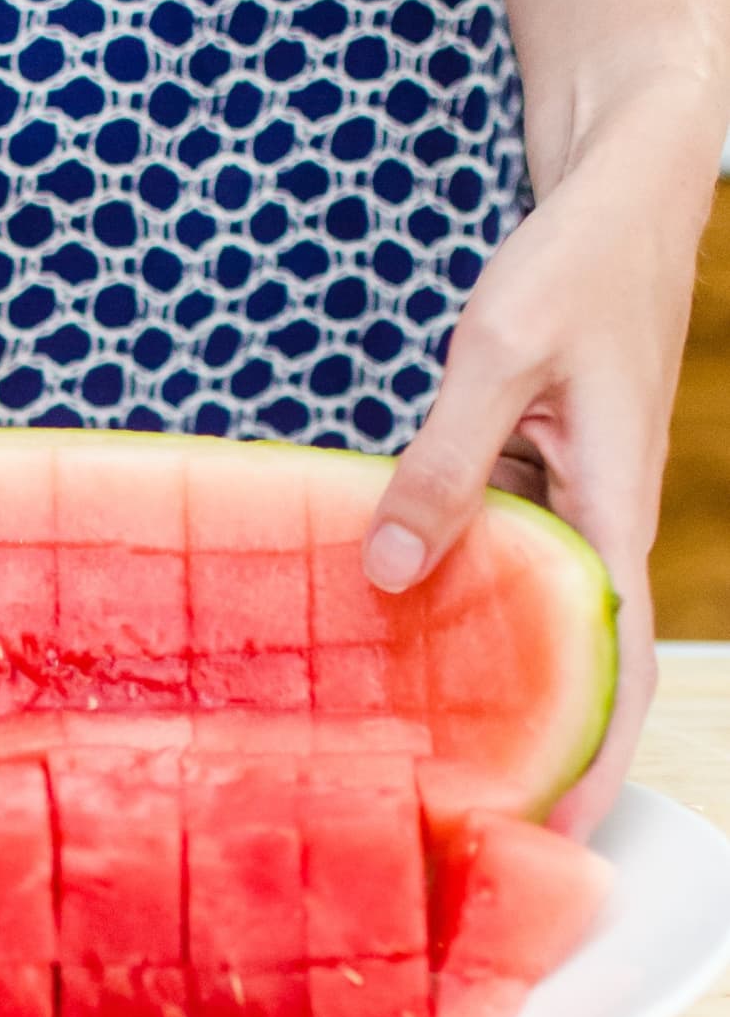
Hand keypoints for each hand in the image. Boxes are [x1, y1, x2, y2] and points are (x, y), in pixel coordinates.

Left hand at [362, 111, 716, 838]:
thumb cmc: (582, 258)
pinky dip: (461, 582)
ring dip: (489, 662)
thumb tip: (391, 572)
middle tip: (465, 810)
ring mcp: (573, 489)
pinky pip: (505, 544)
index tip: (560, 832)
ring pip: (532, 601)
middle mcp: (600, 513)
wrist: (626, 184)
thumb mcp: (500, 353)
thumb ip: (444, 464)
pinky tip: (392, 605)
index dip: (593, 753)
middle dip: (538, 735)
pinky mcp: (543, 462)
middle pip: (577, 653)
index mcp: (613, 504)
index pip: (618, 661)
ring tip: (415, 733)